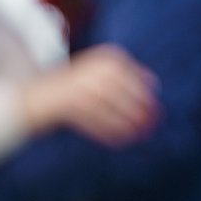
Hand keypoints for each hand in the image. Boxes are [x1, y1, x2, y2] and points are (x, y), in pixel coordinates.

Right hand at [21, 47, 158, 146]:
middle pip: (122, 92)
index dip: (145, 93)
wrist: (44, 95)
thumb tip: (155, 86)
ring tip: (138, 136)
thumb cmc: (84, 85)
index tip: (156, 107)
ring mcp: (81, 87)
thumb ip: (129, 75)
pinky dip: (109, 133)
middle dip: (139, 110)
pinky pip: (95, 122)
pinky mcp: (71, 106)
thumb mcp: (106, 72)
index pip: (132, 75)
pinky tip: (121, 142)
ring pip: (110, 108)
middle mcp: (94, 70)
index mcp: (106, 58)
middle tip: (152, 126)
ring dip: (126, 124)